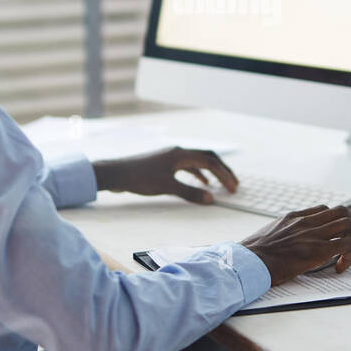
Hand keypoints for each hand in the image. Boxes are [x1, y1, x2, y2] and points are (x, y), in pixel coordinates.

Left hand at [91, 146, 238, 203]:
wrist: (116, 173)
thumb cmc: (139, 178)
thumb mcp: (167, 187)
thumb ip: (190, 193)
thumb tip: (211, 199)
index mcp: (181, 154)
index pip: (209, 161)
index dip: (224, 174)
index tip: (233, 187)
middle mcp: (178, 151)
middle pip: (207, 158)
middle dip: (222, 171)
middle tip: (234, 184)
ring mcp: (171, 156)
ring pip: (198, 161)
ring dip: (211, 172)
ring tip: (222, 184)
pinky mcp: (164, 163)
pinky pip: (188, 165)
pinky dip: (198, 174)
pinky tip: (201, 183)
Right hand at [240, 205, 350, 283]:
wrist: (247, 262)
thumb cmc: (253, 256)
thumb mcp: (268, 236)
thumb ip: (283, 236)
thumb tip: (288, 247)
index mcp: (292, 217)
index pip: (323, 209)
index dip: (337, 219)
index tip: (342, 230)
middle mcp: (305, 221)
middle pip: (342, 211)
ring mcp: (312, 234)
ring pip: (347, 224)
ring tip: (349, 257)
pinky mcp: (317, 250)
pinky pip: (346, 245)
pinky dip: (350, 255)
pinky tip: (339, 267)